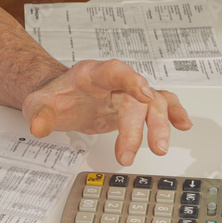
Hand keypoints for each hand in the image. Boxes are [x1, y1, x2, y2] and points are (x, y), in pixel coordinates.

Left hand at [21, 59, 192, 165]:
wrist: (59, 99)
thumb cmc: (53, 98)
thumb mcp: (38, 105)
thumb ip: (40, 115)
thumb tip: (39, 127)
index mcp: (92, 74)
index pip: (115, 71)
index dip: (131, 80)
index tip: (143, 93)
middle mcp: (115, 81)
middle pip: (137, 96)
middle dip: (139, 124)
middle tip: (130, 152)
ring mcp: (127, 93)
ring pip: (154, 102)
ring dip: (159, 125)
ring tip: (159, 149)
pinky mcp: (134, 106)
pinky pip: (161, 105)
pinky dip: (174, 113)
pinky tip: (183, 125)